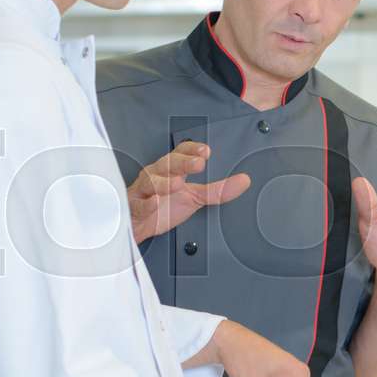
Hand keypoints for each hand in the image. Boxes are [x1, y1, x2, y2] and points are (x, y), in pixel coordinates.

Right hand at [129, 141, 249, 243]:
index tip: (206, 151)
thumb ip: (218, 190)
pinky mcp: (132, 208)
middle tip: (198, 163)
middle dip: (182, 162)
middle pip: (167, 163)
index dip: (192, 149)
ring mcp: (142, 191)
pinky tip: (154, 202)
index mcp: (170, 170)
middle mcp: (156, 175)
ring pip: (150, 182)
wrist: (139, 227)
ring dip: (164, 182)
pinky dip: (145, 203)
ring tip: (177, 183)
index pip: (180, 152)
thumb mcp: (194, 197)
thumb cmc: (163, 206)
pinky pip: (137, 204)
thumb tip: (244, 181)